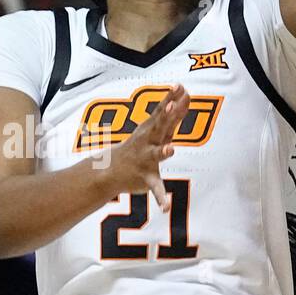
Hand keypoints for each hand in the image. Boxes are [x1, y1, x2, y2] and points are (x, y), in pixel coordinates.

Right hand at [106, 85, 189, 209]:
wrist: (110, 170)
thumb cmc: (139, 146)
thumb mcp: (153, 128)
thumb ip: (171, 112)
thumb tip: (185, 91)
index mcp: (151, 130)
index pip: (162, 112)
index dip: (171, 99)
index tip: (179, 86)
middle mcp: (148, 142)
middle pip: (159, 127)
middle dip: (166, 117)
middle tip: (173, 106)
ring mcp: (146, 160)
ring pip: (156, 154)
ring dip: (163, 151)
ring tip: (171, 150)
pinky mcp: (147, 178)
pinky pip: (155, 189)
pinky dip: (160, 199)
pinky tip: (166, 208)